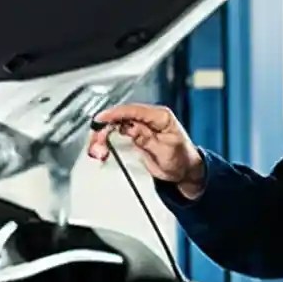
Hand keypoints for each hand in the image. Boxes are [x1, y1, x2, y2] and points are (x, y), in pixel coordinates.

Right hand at [87, 104, 207, 198]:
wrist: (186, 170)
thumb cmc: (182, 159)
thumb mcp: (164, 151)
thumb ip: (146, 139)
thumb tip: (129, 128)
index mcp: (161, 117)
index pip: (134, 111)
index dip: (115, 114)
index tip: (101, 119)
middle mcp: (151, 118)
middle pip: (122, 117)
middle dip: (106, 128)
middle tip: (97, 141)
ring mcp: (143, 126)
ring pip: (117, 124)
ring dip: (104, 135)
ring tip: (98, 148)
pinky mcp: (137, 135)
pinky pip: (119, 133)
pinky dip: (108, 140)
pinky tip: (102, 148)